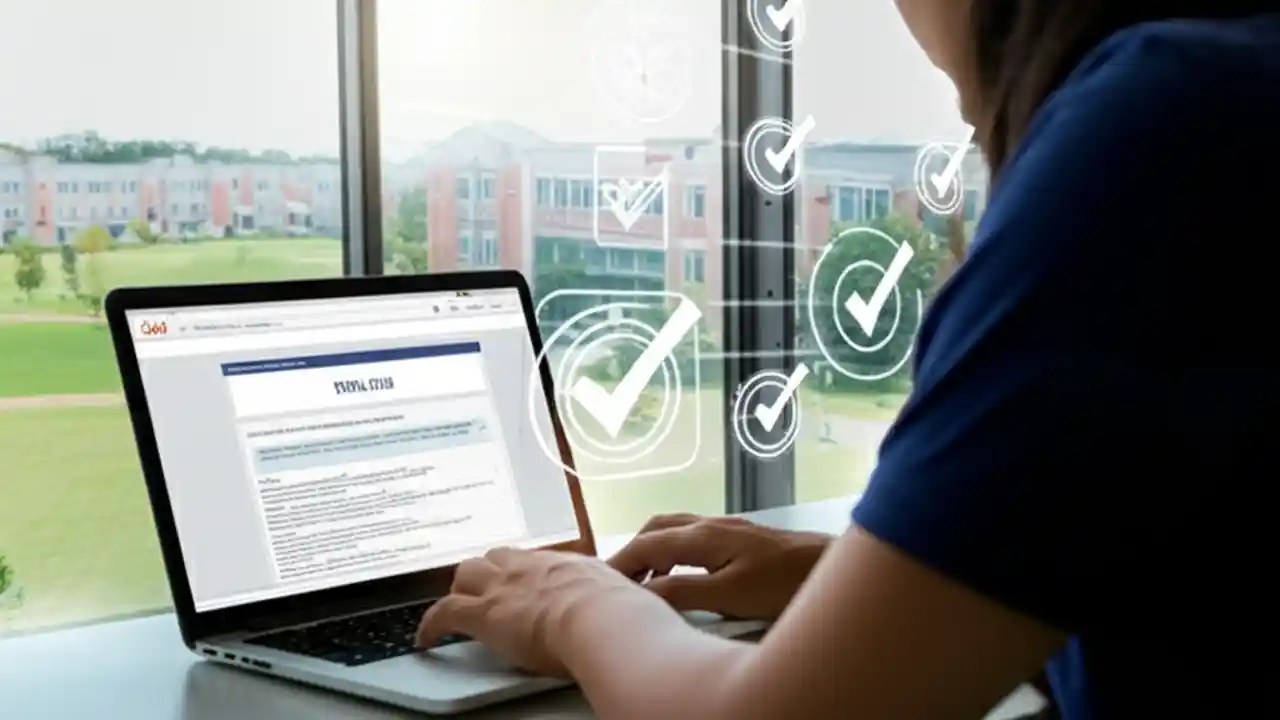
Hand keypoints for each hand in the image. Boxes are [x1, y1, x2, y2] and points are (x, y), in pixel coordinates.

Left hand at [415, 547, 670, 676]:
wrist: (603, 621)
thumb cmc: (625, 618)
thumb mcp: (631, 601)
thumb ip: (629, 603)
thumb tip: (650, 616)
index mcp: (567, 564)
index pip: (536, 560)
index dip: (524, 572)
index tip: (525, 582)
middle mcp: (532, 567)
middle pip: (496, 557)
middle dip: (488, 573)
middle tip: (486, 591)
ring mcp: (506, 586)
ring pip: (467, 573)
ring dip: (462, 590)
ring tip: (459, 607)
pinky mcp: (485, 612)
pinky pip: (445, 612)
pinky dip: (431, 625)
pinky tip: (425, 638)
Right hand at [608, 514, 831, 620]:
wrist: (833, 567)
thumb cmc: (787, 582)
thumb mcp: (731, 595)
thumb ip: (684, 592)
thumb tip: (643, 592)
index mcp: (703, 535)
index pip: (646, 545)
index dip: (619, 563)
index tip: (599, 583)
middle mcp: (711, 524)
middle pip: (656, 529)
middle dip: (631, 552)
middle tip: (617, 582)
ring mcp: (728, 528)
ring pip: (675, 530)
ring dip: (652, 551)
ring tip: (643, 582)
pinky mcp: (742, 538)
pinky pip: (692, 536)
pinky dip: (673, 552)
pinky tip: (681, 574)